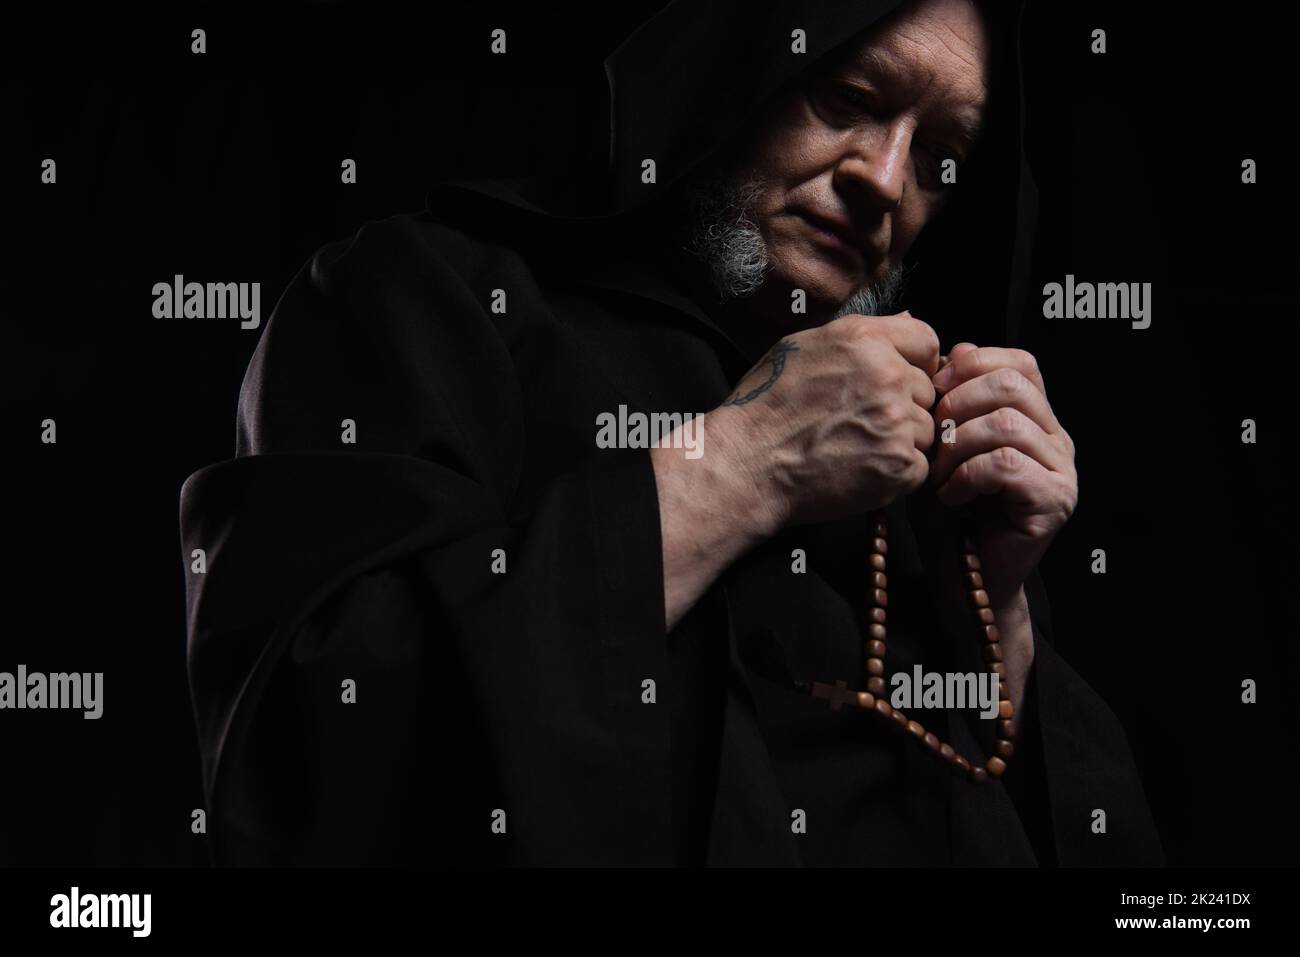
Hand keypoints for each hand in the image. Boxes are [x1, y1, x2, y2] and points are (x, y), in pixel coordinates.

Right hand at [705, 310, 941, 532]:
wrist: (747, 463)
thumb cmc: (764, 408)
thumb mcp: (802, 348)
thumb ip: (860, 334)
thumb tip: (908, 320)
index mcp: (864, 340)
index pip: (926, 341)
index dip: (916, 363)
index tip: (898, 383)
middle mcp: (887, 375)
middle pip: (926, 391)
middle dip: (903, 408)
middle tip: (860, 425)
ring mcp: (896, 421)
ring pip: (924, 431)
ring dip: (900, 443)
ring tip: (855, 449)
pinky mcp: (898, 464)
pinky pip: (919, 468)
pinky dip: (896, 476)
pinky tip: (861, 471)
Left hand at [926, 343, 1077, 611]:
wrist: (961, 579)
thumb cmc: (946, 513)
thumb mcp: (938, 447)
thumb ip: (945, 399)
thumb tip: (945, 342)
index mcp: (1036, 418)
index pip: (1019, 362)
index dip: (971, 366)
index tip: (932, 391)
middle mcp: (1057, 439)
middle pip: (1014, 383)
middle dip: (958, 402)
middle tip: (931, 438)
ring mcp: (1061, 471)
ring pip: (1007, 423)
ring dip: (956, 445)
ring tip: (937, 475)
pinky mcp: (1054, 501)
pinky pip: (1004, 464)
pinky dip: (965, 475)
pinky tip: (951, 495)